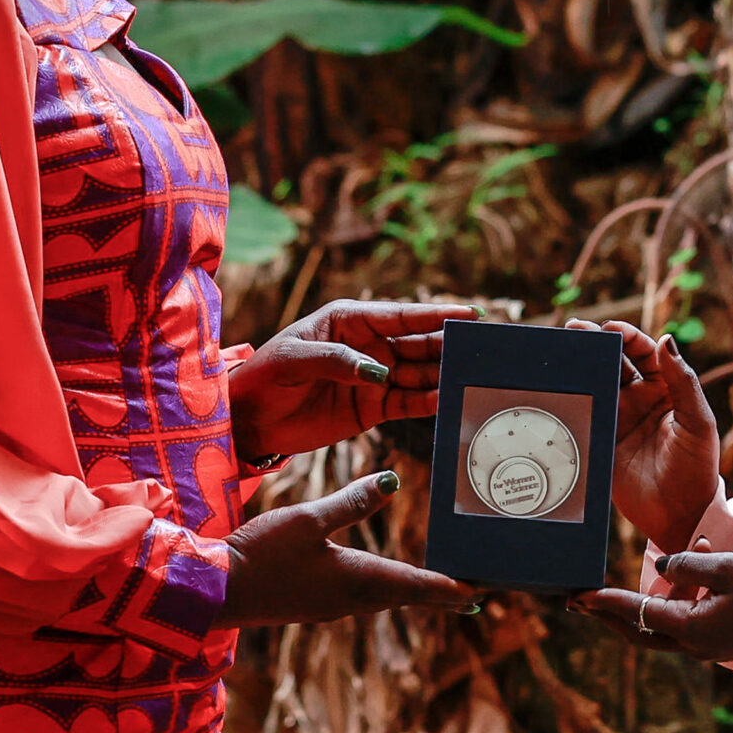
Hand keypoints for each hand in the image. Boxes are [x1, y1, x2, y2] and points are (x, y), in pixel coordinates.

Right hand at [218, 471, 478, 625]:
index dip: (454, 588)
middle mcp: (354, 601)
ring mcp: (333, 607)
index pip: (421, 586)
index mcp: (360, 581)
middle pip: (410, 596)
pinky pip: (364, 596)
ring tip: (440, 584)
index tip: (485, 591)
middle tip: (475, 588)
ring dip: (415, 591)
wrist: (217, 592)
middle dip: (442, 592)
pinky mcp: (315, 605)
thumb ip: (352, 502)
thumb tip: (393, 482)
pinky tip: (383, 577)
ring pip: (386, 597)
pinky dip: (386, 587)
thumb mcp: (309, 518)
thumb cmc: (262, 553)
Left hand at [227, 300, 471, 460]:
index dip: (436, 314)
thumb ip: (337, 361)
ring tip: (473, 375)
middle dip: (449, 343)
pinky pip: (408, 402)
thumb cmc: (266, 376)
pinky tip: (448, 400)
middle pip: (418, 342)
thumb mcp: (294, 360)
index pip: (400, 315)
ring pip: (419, 372)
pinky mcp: (373, 408)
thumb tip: (378, 371)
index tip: (468, 313)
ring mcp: (374, 377)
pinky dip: (429, 402)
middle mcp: (368, 345)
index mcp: (349, 321)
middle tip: (482, 347)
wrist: (250, 419)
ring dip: (444, 373)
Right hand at [561, 318, 719, 550]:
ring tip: (561, 351)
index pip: (645, 352)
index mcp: (666, 389)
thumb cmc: (698, 468)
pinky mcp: (602, 440)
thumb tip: (667, 340)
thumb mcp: (698, 423)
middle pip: (615, 361)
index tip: (610, 328)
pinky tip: (559, 388)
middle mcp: (640, 399)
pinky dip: (572, 399)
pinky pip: (585, 413)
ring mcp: (619, 419)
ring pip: (597, 383)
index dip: (627, 335)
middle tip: (574, 329)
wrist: (679, 516)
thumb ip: (683, 382)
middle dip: (596, 342)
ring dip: (581, 366)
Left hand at [571, 546, 732, 662]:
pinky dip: (664, 605)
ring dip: (631, 610)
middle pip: (637, 632)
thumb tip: (659, 568)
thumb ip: (688, 565)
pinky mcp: (716, 639)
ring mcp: (705, 645)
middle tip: (576, 601)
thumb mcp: (728, 567)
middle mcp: (692, 644)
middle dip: (606, 615)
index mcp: (691, 629)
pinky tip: (672, 577)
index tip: (578, 594)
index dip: (605, 602)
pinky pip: (678, 624)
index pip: (636, 613)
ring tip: (605, 596)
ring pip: (655, 629)